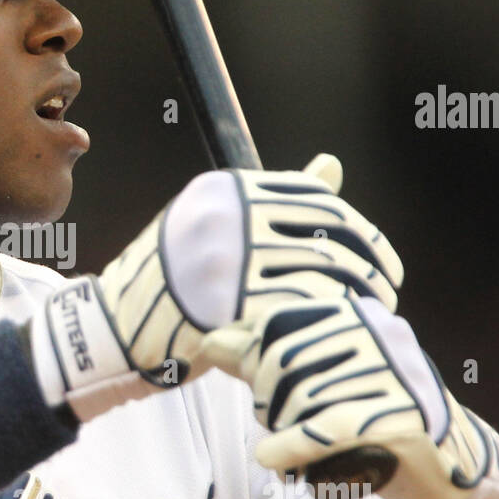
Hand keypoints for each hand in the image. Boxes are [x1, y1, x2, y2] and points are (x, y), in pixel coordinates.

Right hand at [26, 155, 402, 421]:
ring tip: (370, 311)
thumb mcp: (216, 227)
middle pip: (326, 231)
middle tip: (388, 286)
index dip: (359, 230)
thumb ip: (277, 201)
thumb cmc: (171, 284)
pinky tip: (339, 331)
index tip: (379, 258)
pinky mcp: (228, 303)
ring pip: (321, 269)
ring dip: (358, 292)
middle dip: (370, 262)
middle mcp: (226, 216)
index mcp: (226, 191)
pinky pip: (300, 306)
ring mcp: (227, 259)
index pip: (315, 199)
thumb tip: (333, 166)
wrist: (111, 331)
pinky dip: (329, 318)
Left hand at [197, 296, 498, 498]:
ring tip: (292, 449)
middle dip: (264, 402)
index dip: (250, 363)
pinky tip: (271, 459)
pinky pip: (327, 429)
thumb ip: (264, 359)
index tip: (257, 390)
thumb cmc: (370, 422)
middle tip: (278, 427)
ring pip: (300, 400)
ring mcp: (393, 375)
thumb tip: (211, 342)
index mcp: (355, 316)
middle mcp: (376, 336)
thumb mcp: (317, 383)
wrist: (448, 471)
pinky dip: (291, 448)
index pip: (275, 327)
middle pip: (282, 365)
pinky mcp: (400, 420)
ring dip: (282, 431)